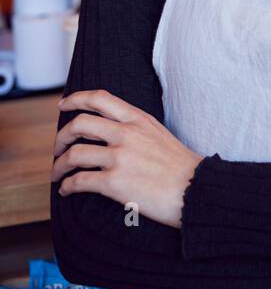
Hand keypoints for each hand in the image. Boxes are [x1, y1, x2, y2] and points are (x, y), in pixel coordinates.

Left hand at [51, 90, 203, 229]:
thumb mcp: (158, 133)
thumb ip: (135, 127)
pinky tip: (67, 190)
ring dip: (59, 165)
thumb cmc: (180, 166)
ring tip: (58, 174)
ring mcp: (120, 158)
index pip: (99, 98)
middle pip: (79, 124)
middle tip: (58, 148)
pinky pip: (79, 181)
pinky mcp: (114, 183)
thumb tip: (112, 129)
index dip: (75, 99)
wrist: (195, 189)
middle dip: (61, 136)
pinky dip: (67, 186)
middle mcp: (126, 133)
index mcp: (137, 119)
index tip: (63, 104)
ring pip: (74, 154)